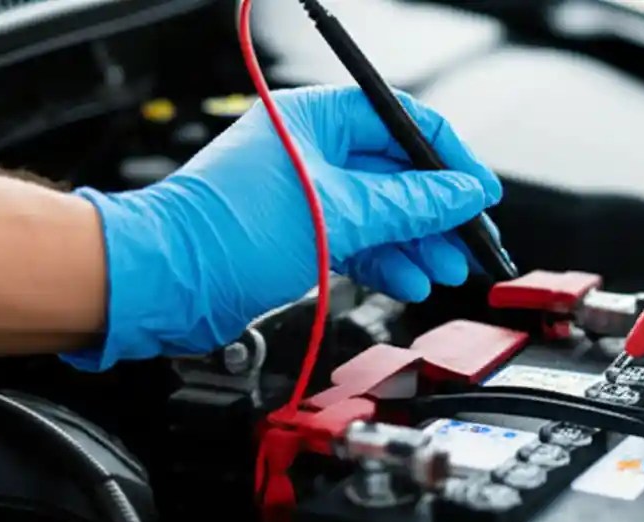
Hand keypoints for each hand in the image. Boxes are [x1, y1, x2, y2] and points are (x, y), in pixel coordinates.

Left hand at [64, 86, 502, 369]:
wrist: (165, 282)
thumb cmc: (225, 231)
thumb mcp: (341, 213)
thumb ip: (411, 204)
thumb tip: (462, 195)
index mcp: (316, 117)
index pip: (403, 121)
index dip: (449, 158)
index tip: (478, 192)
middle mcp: (312, 149)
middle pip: (397, 172)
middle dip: (438, 212)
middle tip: (471, 242)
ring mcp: (306, 193)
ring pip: (381, 212)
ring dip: (417, 242)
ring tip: (445, 268)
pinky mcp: (299, 234)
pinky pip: (359, 240)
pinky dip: (386, 260)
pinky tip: (410, 279)